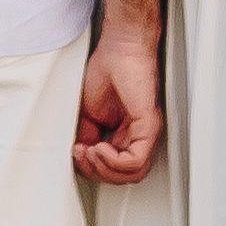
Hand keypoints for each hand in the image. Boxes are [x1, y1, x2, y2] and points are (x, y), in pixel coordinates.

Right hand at [76, 24, 162, 186]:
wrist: (119, 47)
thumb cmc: (108, 70)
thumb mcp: (87, 113)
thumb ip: (86, 136)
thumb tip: (80, 156)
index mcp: (125, 136)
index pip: (114, 170)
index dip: (92, 168)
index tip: (76, 152)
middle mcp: (138, 138)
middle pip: (123, 177)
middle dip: (96, 172)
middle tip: (81, 155)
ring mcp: (146, 134)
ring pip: (132, 174)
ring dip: (104, 169)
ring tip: (91, 152)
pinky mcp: (149, 127)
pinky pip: (135, 161)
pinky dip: (114, 162)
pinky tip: (100, 148)